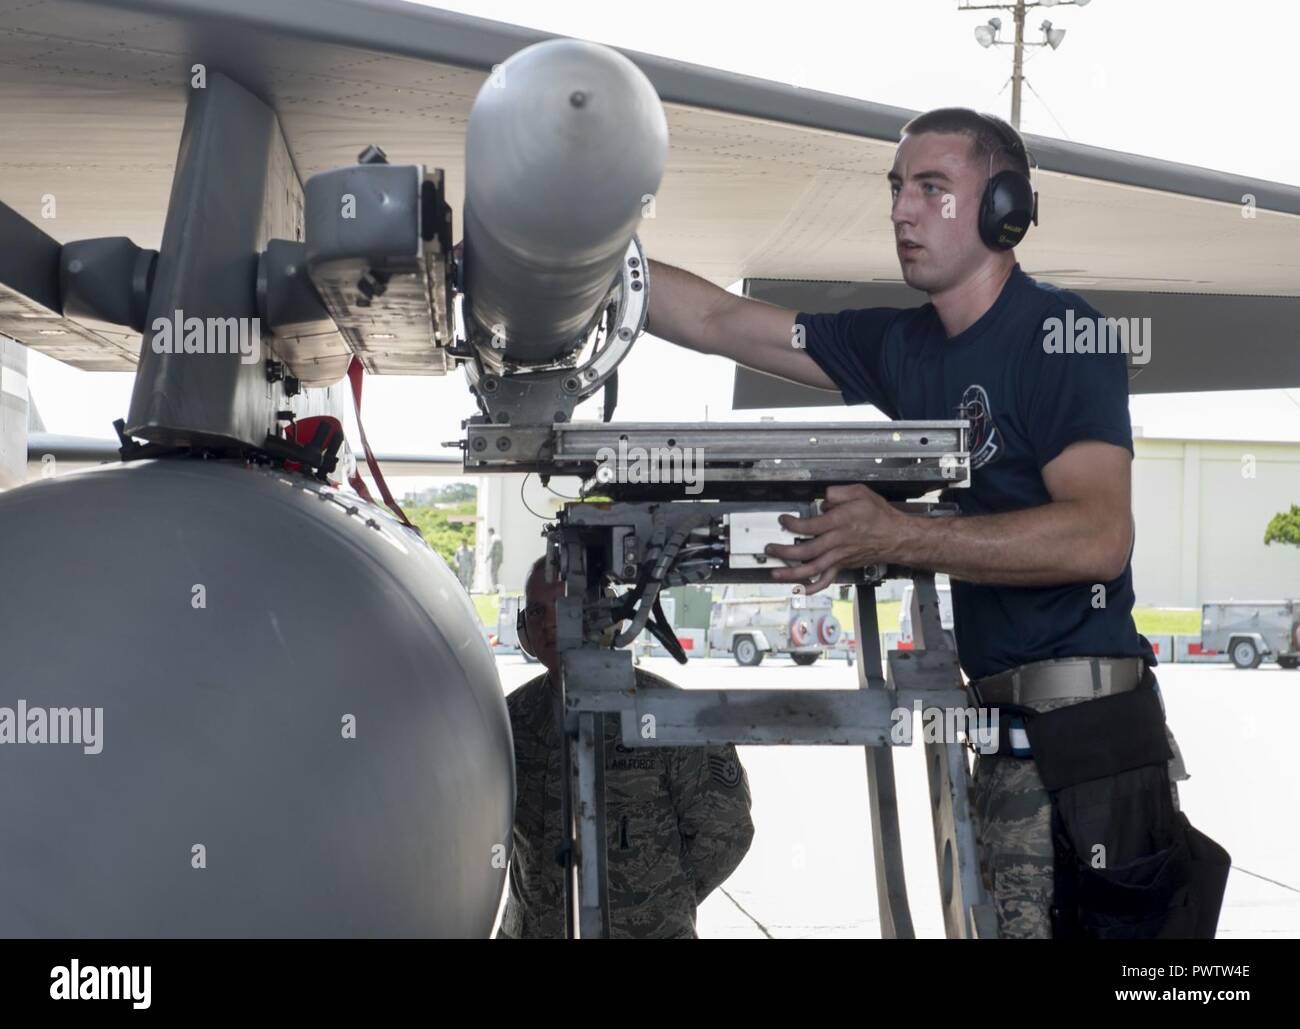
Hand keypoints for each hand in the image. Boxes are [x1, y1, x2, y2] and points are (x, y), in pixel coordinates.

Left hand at [765, 484, 907, 593]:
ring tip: (775, 572)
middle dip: (785, 551)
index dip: (793, 524)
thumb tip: (823, 498)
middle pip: (807, 550)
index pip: (810, 525)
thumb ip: (839, 493)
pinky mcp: (842, 564)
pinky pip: (826, 579)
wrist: (897, 537)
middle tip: (770, 548)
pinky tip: (799, 589)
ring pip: (813, 568)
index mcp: (841, 523)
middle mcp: (838, 542)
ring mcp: (840, 556)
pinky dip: (812, 587)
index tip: (783, 520)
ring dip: (792, 572)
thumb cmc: (880, 516)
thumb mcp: (861, 493)